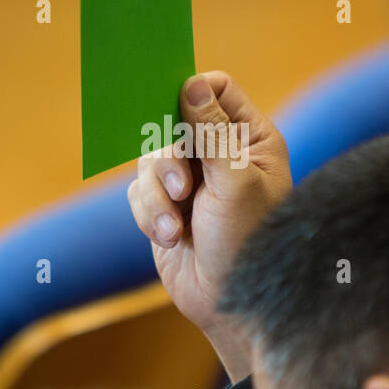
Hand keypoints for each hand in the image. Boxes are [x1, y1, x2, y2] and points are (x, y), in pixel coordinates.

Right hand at [127, 72, 291, 380]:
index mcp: (250, 139)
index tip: (177, 111)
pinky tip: (172, 241)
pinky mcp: (165, 206)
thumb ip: (210, 132)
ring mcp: (191, 180)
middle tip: (182, 190)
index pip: (217, 90)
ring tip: (177, 230)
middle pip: (171, 122)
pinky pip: (138, 192)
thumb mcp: (234, 182)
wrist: (233, 304)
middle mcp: (220, 153)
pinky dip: (150, 216)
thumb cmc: (248, 241)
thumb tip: (190, 84)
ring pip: (149, 160)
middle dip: (169, 160)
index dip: (192, 93)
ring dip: (158, 198)